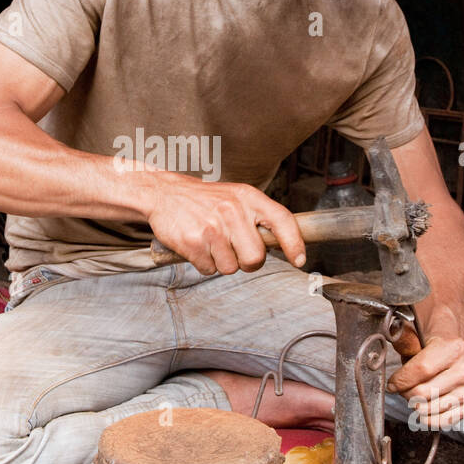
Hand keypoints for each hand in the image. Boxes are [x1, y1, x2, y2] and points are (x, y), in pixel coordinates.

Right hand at [146, 178, 305, 275]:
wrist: (164, 193)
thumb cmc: (204, 200)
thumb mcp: (235, 197)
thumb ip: (257, 217)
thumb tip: (282, 244)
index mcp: (247, 197)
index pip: (282, 220)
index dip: (294, 243)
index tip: (299, 260)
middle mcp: (232, 211)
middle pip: (256, 258)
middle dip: (247, 262)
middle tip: (235, 250)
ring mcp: (212, 227)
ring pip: (231, 268)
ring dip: (222, 262)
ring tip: (211, 242)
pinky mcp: (193, 242)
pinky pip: (209, 269)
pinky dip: (204, 263)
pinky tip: (198, 245)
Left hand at [386, 331, 463, 429]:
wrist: (451, 349)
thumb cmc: (430, 344)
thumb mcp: (416, 334)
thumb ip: (404, 339)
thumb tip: (394, 338)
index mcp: (453, 348)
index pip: (422, 369)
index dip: (401, 379)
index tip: (391, 384)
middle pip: (424, 392)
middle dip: (405, 393)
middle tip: (401, 389)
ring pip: (431, 408)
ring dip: (415, 406)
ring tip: (413, 395)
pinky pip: (444, 421)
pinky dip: (428, 419)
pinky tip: (422, 410)